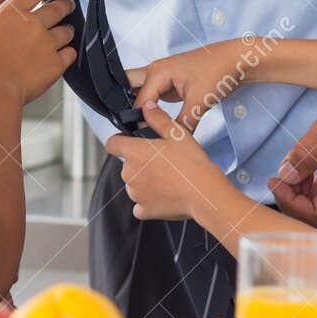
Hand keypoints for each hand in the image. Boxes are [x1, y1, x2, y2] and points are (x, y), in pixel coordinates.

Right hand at [0, 0, 76, 102]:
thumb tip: (13, 32)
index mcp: (10, 13)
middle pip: (58, 8)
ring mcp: (46, 42)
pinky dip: (68, 54)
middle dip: (66, 6)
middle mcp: (32, 23)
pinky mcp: (56, 62)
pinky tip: (64, 56)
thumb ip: (4, 29)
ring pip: (66, 31)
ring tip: (65, 34)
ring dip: (66, 32)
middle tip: (69, 6)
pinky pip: (70, 53)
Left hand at [103, 104, 221, 220]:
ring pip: (134, 183)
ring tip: (168, 178)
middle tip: (163, 161)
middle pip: (127, 164)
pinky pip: (140, 204)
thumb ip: (157, 118)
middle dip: (141, 162)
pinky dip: (149, 200)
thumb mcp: (176, 133)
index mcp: (134, 152)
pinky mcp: (144, 210)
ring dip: (145, 181)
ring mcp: (135, 193)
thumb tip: (147, 107)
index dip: (120, 141)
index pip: (112, 143)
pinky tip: (164, 195)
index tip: (130, 142)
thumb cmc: (191, 164)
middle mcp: (129, 173)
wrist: (204, 192)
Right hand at [128, 40, 247, 132]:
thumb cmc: (219, 70)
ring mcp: (163, 78)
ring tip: (146, 127)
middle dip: (130, 109)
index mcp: (158, 71)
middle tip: (135, 128)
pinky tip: (158, 121)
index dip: (140, 121)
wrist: (237, 60)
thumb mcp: (199, 102)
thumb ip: (182, 124)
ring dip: (142, 109)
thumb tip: (172, 141)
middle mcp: (156, 72)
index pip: (139, 101)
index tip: (144, 137)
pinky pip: (155, 97)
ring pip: (142, 94)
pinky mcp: (171, 84)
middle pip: (131, 90)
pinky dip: (154, 109)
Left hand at [266, 96, 316, 227]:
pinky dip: (306, 185)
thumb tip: (285, 176)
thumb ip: (308, 152)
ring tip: (290, 170)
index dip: (291, 203)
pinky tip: (304, 171)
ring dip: (297, 192)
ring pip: (316, 204)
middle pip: (315, 213)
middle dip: (291, 199)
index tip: (274, 181)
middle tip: (278, 177)